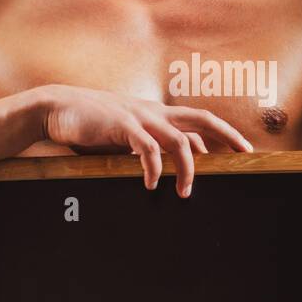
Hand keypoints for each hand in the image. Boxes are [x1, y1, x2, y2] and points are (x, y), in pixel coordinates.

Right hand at [38, 84, 253, 196]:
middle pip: (201, 118)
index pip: (197, 122)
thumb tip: (159, 170)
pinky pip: (148, 148)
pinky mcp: (122, 125)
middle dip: (227, 135)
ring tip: (185, 193)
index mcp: (156, 113)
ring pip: (179, 140)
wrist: (57, 109)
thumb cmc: (90, 125)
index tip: (241, 152)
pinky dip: (154, 168)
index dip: (221, 136)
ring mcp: (140, 117)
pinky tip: (150, 185)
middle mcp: (153, 111)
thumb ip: (143, 147)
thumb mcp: (123, 136)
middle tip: (245, 155)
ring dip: (188, 168)